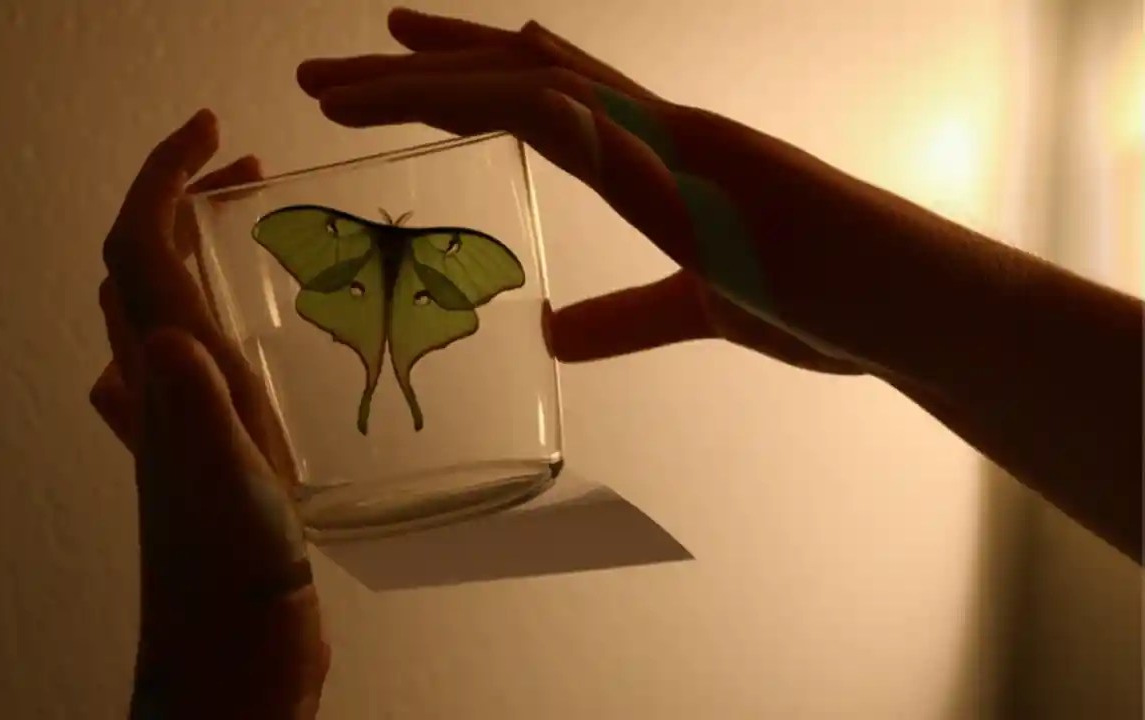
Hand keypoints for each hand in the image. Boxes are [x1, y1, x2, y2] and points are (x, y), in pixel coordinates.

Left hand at [90, 110, 327, 718]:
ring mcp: (187, 422)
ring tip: (256, 229)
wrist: (232, 659)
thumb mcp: (225, 488)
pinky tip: (250, 340)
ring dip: (199, 252)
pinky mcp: (218, 452)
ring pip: (169, 310)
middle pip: (146, 266)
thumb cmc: (232, 580)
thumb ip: (194, 410)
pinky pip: (200, 365)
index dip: (163, 177)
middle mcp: (169, 390)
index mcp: (172, 379)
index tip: (212, 131)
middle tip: (249, 171)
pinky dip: (217, 321)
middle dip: (184, 199)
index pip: (138, 250)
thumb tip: (165, 332)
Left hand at [297, 7, 858, 373]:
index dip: (460, 73)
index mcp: (653, 153)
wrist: (903, 306)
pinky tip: (433, 89)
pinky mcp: (689, 166)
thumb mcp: (697, 312)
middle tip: (318, 73)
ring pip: (527, 83)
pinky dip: (508, 97)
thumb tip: (548, 331)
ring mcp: (668, 138)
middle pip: (511, 74)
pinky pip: (582, 116)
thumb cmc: (822, 303)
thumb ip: (622, 316)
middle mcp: (651, 127)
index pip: (539, 95)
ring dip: (427, 77)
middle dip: (411, 69)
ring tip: (334, 82)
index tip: (387, 66)